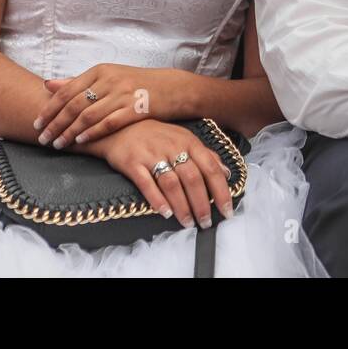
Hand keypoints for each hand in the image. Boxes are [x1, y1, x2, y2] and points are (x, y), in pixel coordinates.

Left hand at [34, 64, 181, 147]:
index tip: (37, 124)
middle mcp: (110, 80)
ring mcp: (124, 94)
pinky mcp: (136, 108)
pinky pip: (109, 122)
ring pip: (88, 115)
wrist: (173, 88)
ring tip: (57, 144)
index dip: (49, 108)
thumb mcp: (109, 77)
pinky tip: (81, 141)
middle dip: (55, 123)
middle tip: (42, 139)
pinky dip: (92, 133)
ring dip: (69, 132)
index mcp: (101, 70)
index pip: (67, 90)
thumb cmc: (137, 84)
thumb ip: (78, 82)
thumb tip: (48, 85)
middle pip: (74, 104)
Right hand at [88, 120, 235, 229]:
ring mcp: (152, 154)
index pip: (210, 168)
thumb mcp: (184, 138)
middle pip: (192, 178)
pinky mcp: (132, 163)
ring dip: (182, 206)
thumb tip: (227, 173)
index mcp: (189, 142)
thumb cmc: (157, 136)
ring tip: (188, 223)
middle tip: (206, 222)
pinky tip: (165, 213)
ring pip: (172, 183)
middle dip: (202, 204)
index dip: (221, 191)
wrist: (120, 126)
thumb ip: (206, 155)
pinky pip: (146, 183)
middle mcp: (172, 147)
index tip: (227, 210)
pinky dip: (157, 200)